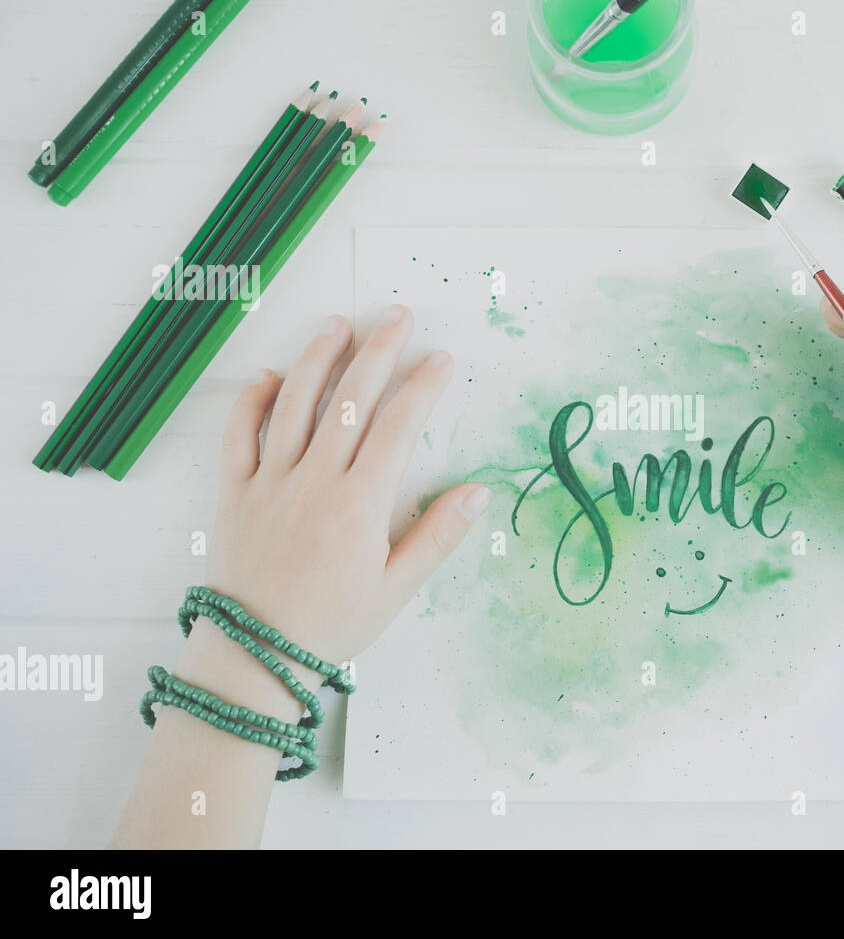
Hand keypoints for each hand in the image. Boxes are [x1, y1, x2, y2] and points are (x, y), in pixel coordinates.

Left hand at [204, 304, 490, 662]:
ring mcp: (270, 483)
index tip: (440, 359)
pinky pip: (239, 436)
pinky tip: (271, 376)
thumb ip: (438, 535)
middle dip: (378, 352)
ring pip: (295, 405)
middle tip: (398, 316)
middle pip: (349, 400)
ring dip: (318, 359)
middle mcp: (314, 481)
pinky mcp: (234, 494)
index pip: (397, 426)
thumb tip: (479, 491)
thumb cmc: (333, 626)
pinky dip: (253, 402)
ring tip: (338, 325)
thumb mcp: (397, 588)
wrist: (255, 657)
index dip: (422, 386)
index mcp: (359, 503)